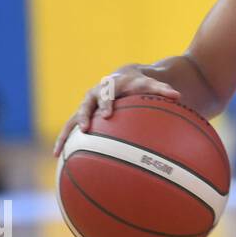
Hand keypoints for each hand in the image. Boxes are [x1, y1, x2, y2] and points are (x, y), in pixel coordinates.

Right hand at [52, 65, 180, 155]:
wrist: (122, 78)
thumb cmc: (138, 84)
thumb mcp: (150, 84)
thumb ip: (162, 90)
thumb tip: (178, 95)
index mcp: (110, 87)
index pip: (107, 94)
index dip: (106, 103)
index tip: (107, 115)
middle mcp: (93, 95)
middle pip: (85, 106)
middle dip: (83, 117)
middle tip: (84, 129)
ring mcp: (85, 107)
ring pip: (71, 120)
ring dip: (65, 134)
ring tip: (59, 152)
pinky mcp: (82, 117)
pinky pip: (70, 130)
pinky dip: (64, 142)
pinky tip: (58, 158)